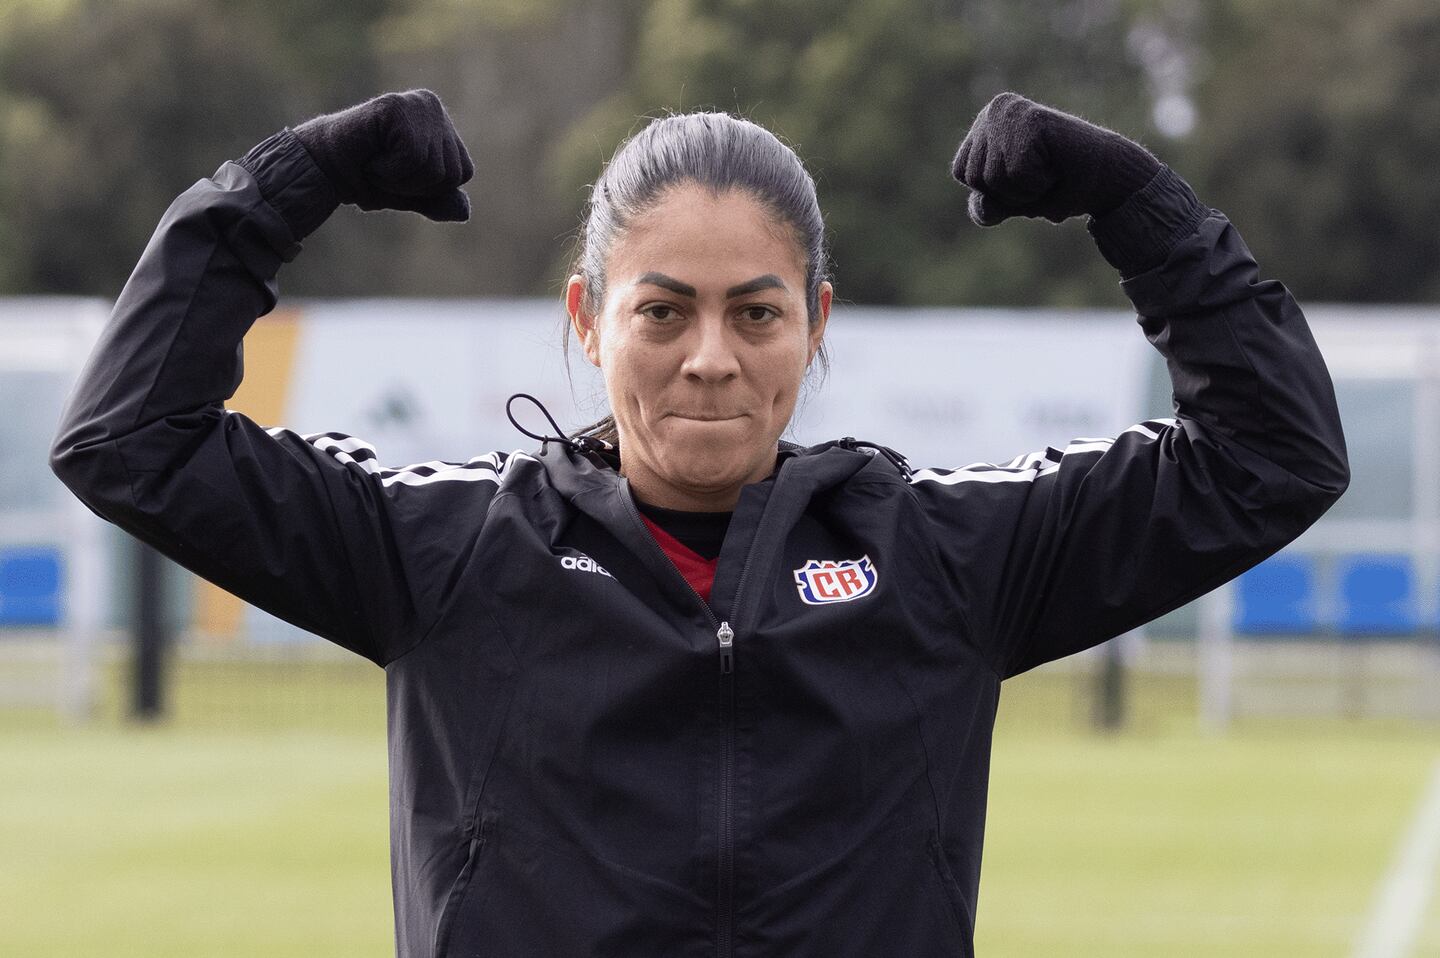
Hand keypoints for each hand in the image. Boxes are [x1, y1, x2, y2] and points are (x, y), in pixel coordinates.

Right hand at [292, 89, 473, 221]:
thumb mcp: (410, 195)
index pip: (463, 173)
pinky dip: (389, 170)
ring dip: (399, 179)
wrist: (322, 168)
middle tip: (384, 169)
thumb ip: (438, 200)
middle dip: (415, 186)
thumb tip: (464, 211)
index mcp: (441, 124)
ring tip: (376, 162)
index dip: (429, 188)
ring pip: (433, 168)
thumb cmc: (365, 178)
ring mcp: (416, 103)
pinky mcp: (397, 106)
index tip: (399, 175)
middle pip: (451, 173)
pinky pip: (413, 158)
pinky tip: (370, 155)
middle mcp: (432, 106)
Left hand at [951, 93, 1158, 226]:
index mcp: (986, 121)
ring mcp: (1013, 112)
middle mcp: (996, 109)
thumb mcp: (1013, 201)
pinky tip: (1056, 165)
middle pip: (974, 177)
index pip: (963, 173)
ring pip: (993, 177)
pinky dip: (1037, 183)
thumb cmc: (1061, 186)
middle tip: (1041, 173)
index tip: (1024, 175)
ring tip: (1049, 169)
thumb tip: (981, 206)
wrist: (1107, 178)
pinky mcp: (1031, 121)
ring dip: (1024, 189)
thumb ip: (988, 204)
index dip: (994, 189)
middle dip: (1009, 191)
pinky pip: (1016, 174)